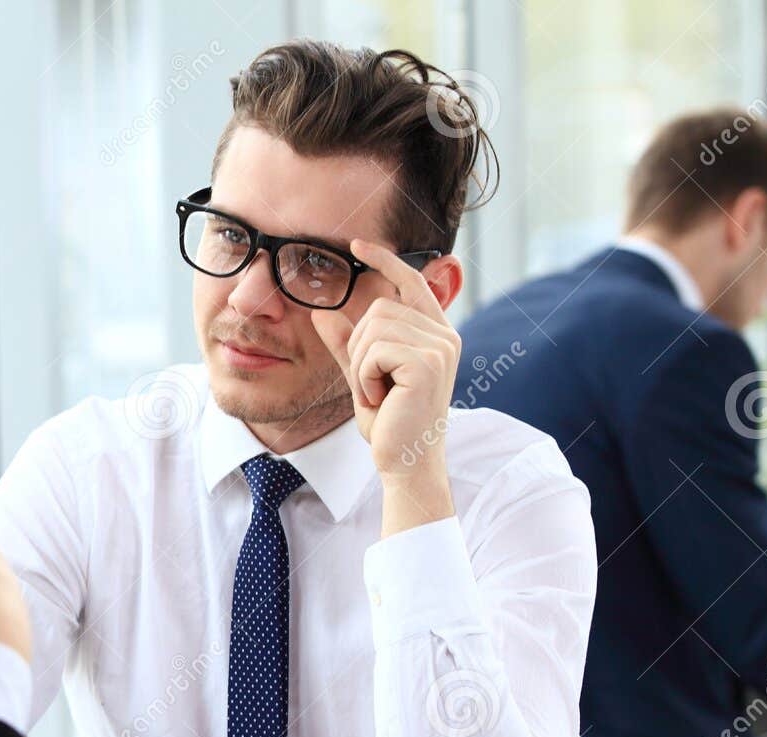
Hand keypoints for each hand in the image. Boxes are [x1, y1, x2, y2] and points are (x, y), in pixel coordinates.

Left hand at [311, 240, 457, 534]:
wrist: (405, 461)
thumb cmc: (390, 422)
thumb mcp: (363, 376)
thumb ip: (347, 344)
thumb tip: (321, 312)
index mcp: (435, 333)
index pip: (411, 281)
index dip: (384, 260)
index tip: (356, 245)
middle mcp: (445, 335)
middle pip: (378, 308)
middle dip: (360, 347)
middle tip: (372, 385)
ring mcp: (440, 347)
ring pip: (374, 328)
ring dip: (361, 365)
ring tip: (378, 393)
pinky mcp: (428, 362)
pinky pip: (374, 350)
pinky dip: (365, 376)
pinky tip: (380, 398)